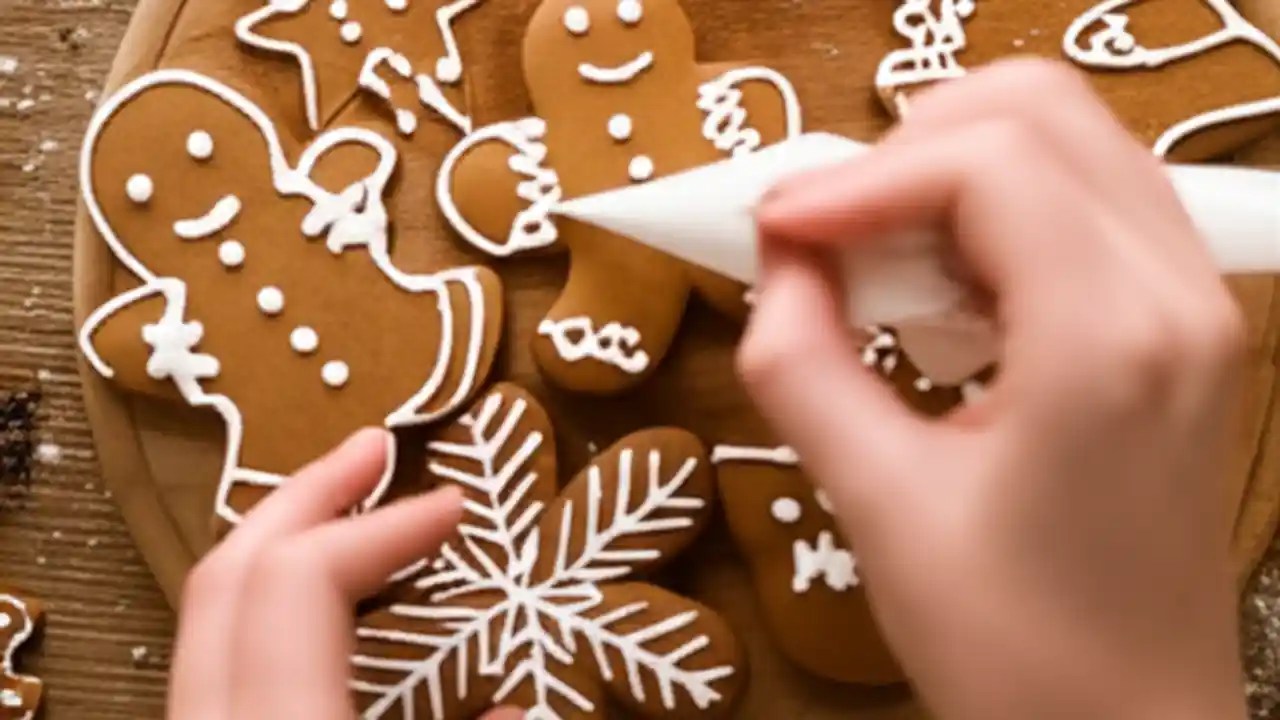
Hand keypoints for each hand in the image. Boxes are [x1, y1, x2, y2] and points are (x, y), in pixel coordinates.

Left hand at [168, 428, 523, 719]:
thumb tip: (511, 711)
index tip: (452, 504)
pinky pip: (210, 652)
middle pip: (232, 569)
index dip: (383, 526)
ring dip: (279, 541)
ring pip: (207, 609)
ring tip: (343, 509)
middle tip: (374, 451)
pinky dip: (260, 603)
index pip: (304, 581)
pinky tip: (307, 612)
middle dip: (310, 495)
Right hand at [741, 60, 1247, 719]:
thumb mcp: (877, 506)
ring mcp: (1195, 304)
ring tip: (874, 263)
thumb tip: (776, 256)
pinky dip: (995, 214)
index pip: (986, 164)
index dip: (859, 178)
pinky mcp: (1183, 325)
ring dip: (951, 175)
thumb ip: (802, 361)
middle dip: (909, 148)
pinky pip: (1085, 203)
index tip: (775, 231)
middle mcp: (1178, 295)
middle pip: (1040, 111)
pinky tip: (940, 295)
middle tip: (828, 233)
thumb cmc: (1013, 648)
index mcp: (1109, 341)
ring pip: (1068, 143)